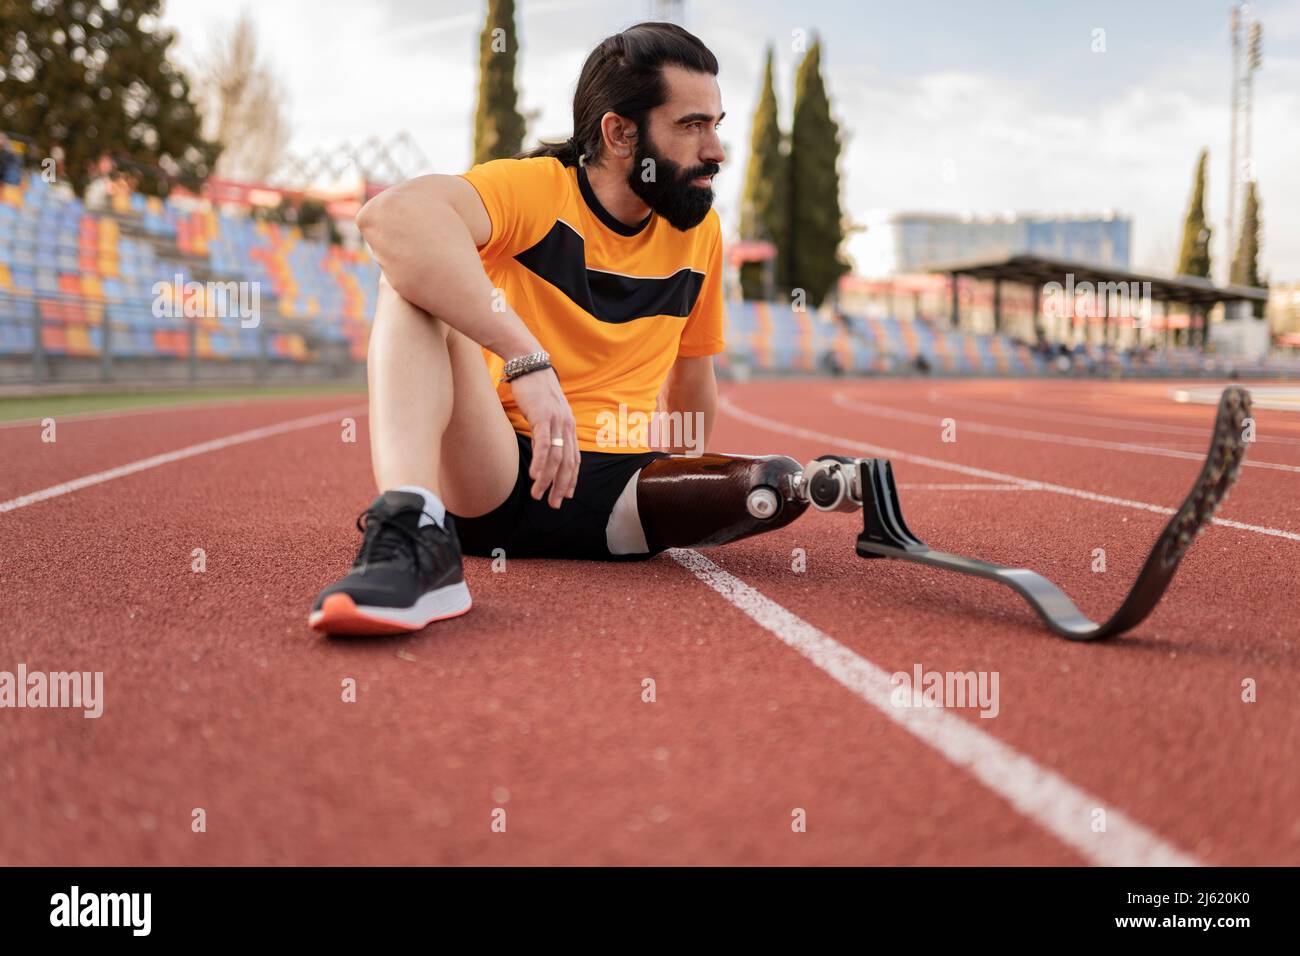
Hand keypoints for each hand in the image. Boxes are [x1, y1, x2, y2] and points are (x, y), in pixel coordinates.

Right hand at [508, 368, 578, 507]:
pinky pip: (544, 445)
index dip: (571, 479)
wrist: (529, 363)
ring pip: (556, 458)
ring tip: (538, 496)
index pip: (574, 458)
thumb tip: (544, 447)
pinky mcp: (543, 417)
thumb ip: (548, 429)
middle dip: (561, 486)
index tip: (565, 495)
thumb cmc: (534, 388)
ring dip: (547, 480)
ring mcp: (557, 421)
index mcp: (569, 425)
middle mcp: (567, 425)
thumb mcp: (545, 411)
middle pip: (568, 463)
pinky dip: (540, 463)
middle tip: (554, 504)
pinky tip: (535, 477)